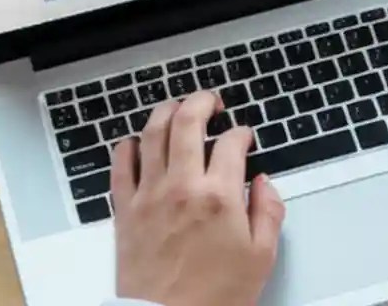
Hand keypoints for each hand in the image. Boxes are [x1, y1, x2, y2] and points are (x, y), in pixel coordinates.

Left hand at [111, 91, 285, 305]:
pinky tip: (135, 143)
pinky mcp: (125, 212)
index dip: (242, 133)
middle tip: (211, 101)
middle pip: (187, 122)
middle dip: (202, 102)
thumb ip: (268, 212)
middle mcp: (182, 187)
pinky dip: (127, 147)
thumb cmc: (213, 298)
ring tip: (176, 107)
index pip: (231, 142)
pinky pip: (120, 167)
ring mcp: (149, 196)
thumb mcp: (260, 257)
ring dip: (165, 112)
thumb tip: (264, 183)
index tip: (245, 138)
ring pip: (151, 134)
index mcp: (220, 197)